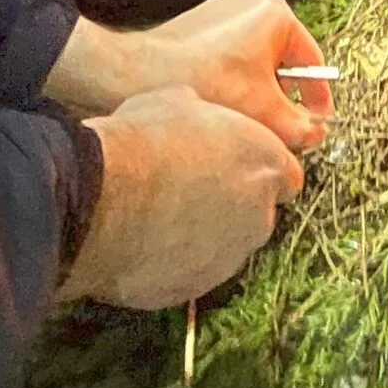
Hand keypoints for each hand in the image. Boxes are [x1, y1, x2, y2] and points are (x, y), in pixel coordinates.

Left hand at [45, 0, 331, 152]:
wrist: (137, 73)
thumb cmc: (204, 84)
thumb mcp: (262, 111)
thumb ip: (299, 125)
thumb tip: (316, 133)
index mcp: (276, 13)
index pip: (312, 61)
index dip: (318, 99)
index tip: (318, 125)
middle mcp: (254, 3)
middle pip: (283, 61)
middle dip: (284, 98)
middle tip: (281, 131)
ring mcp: (226, 9)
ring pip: (257, 60)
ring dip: (259, 92)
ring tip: (248, 122)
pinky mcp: (203, 22)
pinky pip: (233, 55)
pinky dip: (235, 80)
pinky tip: (223, 107)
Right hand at [58, 84, 303, 308]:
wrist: (102, 197)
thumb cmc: (143, 143)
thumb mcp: (180, 99)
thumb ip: (209, 117)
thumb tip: (198, 114)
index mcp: (266, 165)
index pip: (285, 175)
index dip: (257, 169)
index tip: (232, 164)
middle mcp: (259, 216)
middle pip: (258, 213)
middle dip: (232, 203)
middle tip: (191, 186)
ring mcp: (229, 258)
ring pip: (226, 245)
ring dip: (205, 233)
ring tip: (162, 213)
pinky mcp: (196, 287)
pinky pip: (193, 270)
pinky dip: (177, 259)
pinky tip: (146, 238)